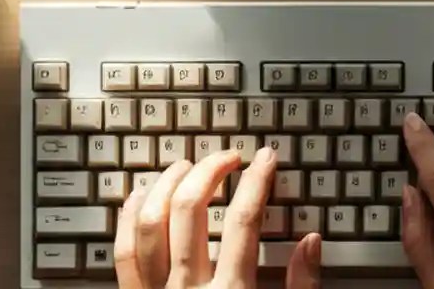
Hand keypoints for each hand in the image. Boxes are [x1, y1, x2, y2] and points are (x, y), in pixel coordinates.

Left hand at [114, 147, 320, 288]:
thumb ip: (300, 287)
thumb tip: (311, 242)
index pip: (243, 221)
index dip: (257, 181)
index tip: (266, 158)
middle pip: (190, 210)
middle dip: (209, 171)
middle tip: (228, 157)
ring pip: (148, 223)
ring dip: (165, 185)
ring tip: (186, 165)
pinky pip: (122, 252)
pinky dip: (129, 216)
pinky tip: (141, 196)